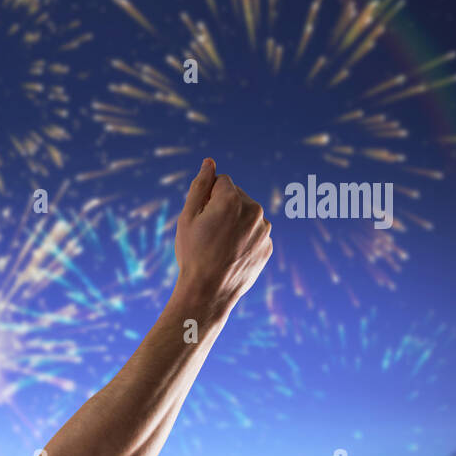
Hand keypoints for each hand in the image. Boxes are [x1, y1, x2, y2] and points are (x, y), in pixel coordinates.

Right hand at [173, 158, 272, 311]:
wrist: (208, 292)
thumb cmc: (193, 254)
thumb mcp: (188, 217)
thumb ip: (200, 186)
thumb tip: (209, 162)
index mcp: (233, 199)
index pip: (221, 181)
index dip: (207, 197)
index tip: (201, 217)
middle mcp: (254, 210)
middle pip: (236, 196)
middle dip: (223, 207)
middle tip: (207, 234)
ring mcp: (264, 230)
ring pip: (247, 216)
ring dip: (235, 224)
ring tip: (219, 247)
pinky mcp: (268, 247)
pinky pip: (255, 235)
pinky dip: (244, 241)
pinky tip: (230, 256)